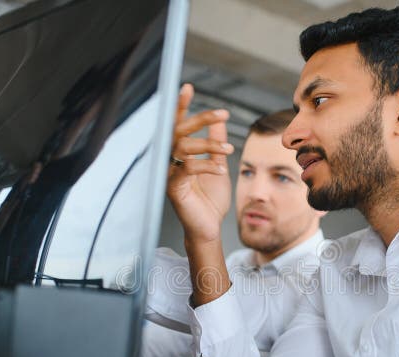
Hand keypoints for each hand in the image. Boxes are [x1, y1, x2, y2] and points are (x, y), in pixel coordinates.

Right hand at [166, 84, 234, 243]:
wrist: (209, 227)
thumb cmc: (210, 198)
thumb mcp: (218, 164)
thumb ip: (216, 143)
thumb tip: (219, 121)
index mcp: (179, 153)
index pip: (178, 124)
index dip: (181, 105)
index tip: (188, 87)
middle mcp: (170, 160)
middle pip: (179, 130)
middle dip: (200, 119)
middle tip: (222, 114)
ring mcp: (169, 174)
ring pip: (183, 147)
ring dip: (208, 145)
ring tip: (229, 150)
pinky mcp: (173, 188)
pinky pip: (186, 169)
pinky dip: (205, 165)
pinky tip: (220, 168)